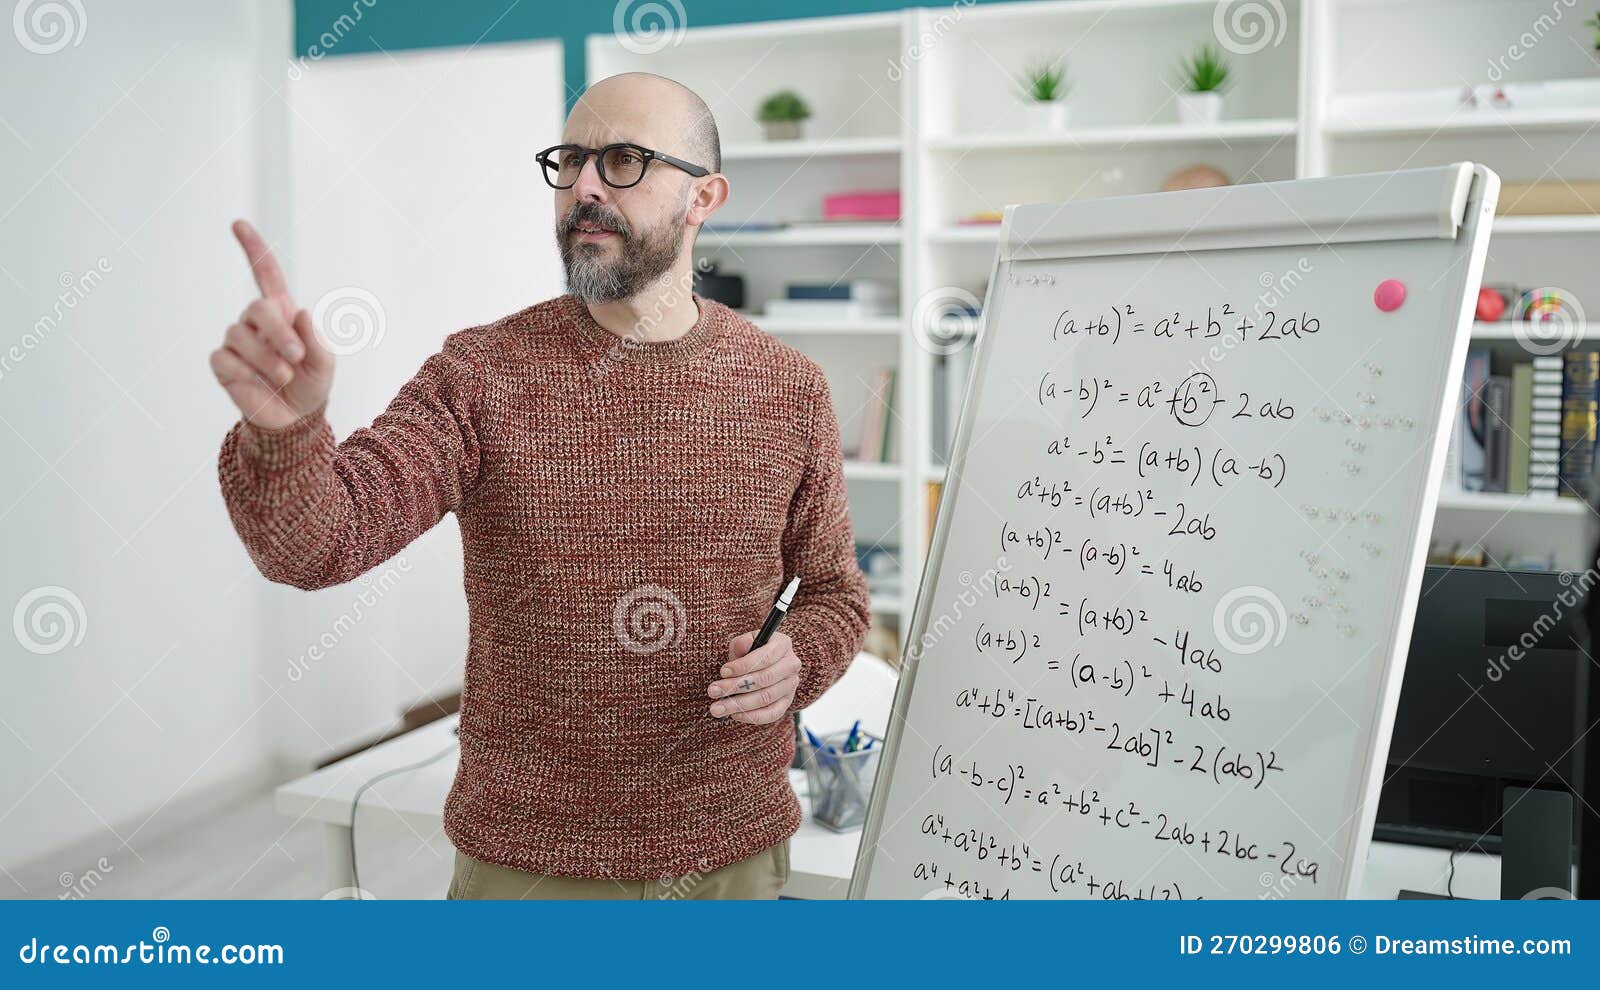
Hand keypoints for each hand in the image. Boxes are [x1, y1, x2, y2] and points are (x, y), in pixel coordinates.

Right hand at [209, 219, 333, 429]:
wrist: (295, 419)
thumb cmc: (310, 385)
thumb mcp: (324, 364)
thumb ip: (316, 339)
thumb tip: (300, 312)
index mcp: (282, 313)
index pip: (266, 275)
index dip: (253, 249)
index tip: (238, 224)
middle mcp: (256, 323)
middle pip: (258, 308)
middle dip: (278, 332)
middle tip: (297, 356)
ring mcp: (237, 341)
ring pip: (240, 335)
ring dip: (267, 358)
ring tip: (285, 376)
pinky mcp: (223, 364)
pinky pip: (226, 358)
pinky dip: (246, 372)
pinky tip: (257, 383)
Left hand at [710, 630, 800, 724]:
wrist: (761, 666)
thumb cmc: (749, 653)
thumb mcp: (744, 643)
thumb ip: (742, 643)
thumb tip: (744, 644)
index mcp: (782, 644)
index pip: (765, 657)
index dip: (743, 665)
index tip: (723, 672)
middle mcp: (791, 665)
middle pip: (765, 679)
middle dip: (735, 686)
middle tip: (713, 691)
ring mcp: (791, 685)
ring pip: (766, 698)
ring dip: (739, 705)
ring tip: (717, 708)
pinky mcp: (786, 703)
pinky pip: (772, 714)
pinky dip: (752, 716)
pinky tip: (734, 715)